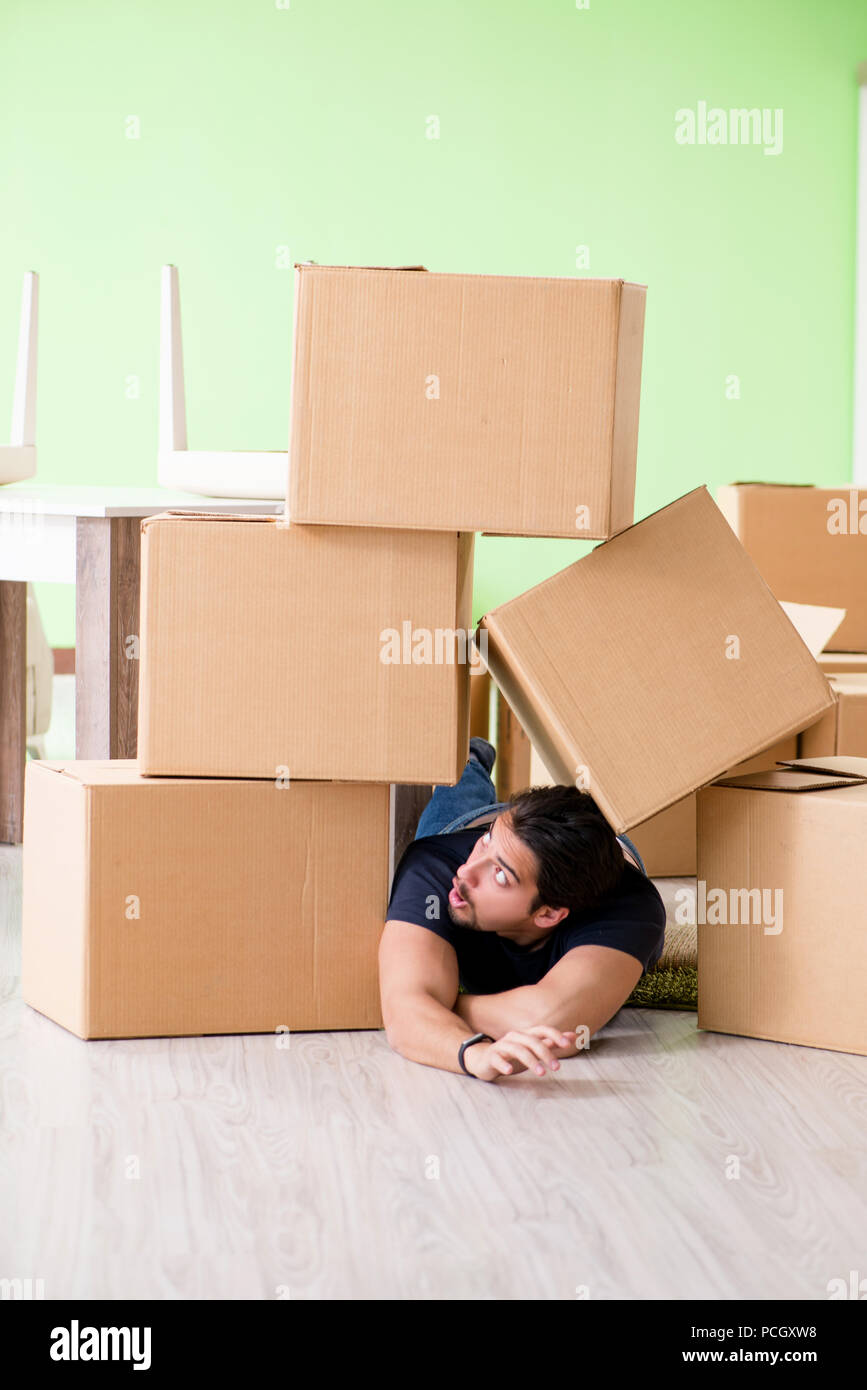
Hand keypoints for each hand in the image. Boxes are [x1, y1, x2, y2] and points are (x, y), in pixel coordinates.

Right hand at [463, 1026, 578, 1081]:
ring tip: (541, 1073)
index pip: (542, 1030)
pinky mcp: (491, 1057)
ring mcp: (502, 1046)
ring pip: (517, 1050)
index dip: (555, 1034)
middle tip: (557, 1067)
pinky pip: (497, 1059)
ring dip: (531, 1061)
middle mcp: (514, 1037)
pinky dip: (504, 1064)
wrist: (483, 1059)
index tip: (568, 1044)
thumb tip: (573, 1036)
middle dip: (546, 1053)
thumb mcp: (532, 1050)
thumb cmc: (511, 1056)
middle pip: (532, 1041)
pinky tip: (509, 1071)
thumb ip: (551, 1043)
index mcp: (525, 1034)